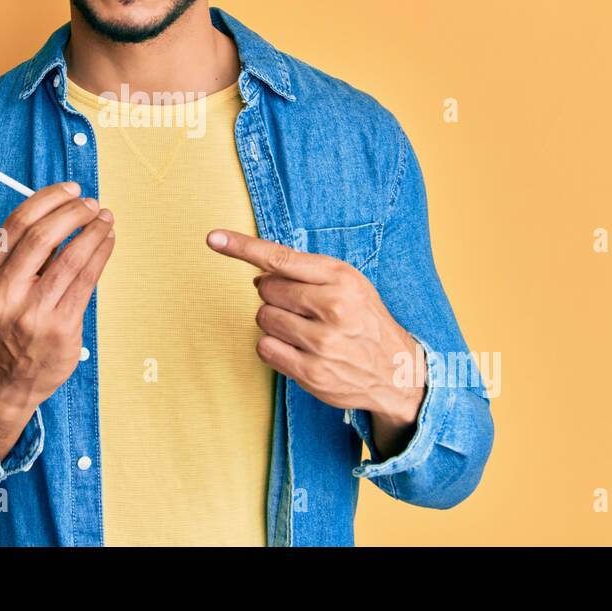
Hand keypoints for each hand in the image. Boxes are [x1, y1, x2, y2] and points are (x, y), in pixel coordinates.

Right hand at [0, 182, 115, 457]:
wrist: (8, 379)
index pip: (18, 223)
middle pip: (43, 236)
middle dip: (74, 212)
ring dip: (94, 231)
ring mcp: (33, 312)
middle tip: (92, 204)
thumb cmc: (10, 323)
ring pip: (71, 257)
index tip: (71, 189)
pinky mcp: (61, 328)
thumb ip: (24, 253)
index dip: (49, 199)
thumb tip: (63, 208)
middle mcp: (4, 292)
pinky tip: (107, 242)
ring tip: (106, 219)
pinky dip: (101, 254)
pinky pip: (87, 281)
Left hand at [205, 229, 425, 435]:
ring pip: (263, 318)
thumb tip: (257, 276)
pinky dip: (273, 346)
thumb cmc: (365, 320)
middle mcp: (333, 307)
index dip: (242, 247)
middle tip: (300, 306)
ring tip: (303, 329)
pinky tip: (296, 348)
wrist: (398, 372)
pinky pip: (265, 348)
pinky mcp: (311, 371)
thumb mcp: (349, 283)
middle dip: (274, 295)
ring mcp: (322, 342)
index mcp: (341, 278)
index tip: (213, 239)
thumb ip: (305, 273)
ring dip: (274, 321)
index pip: (280, 258)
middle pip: (266, 290)